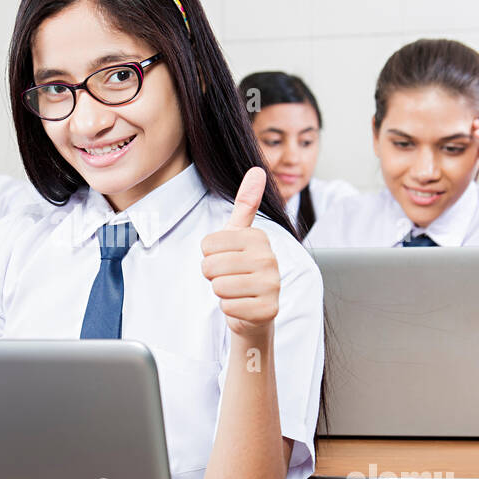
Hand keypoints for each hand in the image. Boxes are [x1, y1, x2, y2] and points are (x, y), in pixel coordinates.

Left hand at [200, 167, 279, 338]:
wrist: (256, 309)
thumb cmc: (243, 269)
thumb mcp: (239, 235)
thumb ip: (245, 203)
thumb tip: (257, 169)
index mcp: (258, 237)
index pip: (207, 245)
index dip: (209, 255)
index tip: (225, 258)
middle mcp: (268, 258)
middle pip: (210, 266)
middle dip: (213, 275)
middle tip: (229, 277)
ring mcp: (271, 285)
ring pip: (218, 287)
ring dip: (221, 292)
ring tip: (236, 290)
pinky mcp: (268, 309)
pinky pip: (228, 307)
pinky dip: (230, 309)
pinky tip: (242, 305)